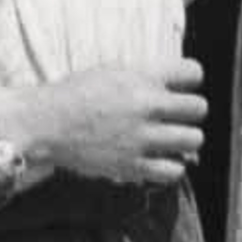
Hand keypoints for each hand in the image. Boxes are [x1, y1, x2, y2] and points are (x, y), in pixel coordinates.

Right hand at [0, 61, 207, 186]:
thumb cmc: (77, 95)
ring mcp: (140, 137)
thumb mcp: (113, 71)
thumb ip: (148, 76)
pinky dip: (172, 166)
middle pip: (199, 107)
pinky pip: (174, 170)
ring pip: (193, 139)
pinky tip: (161, 159)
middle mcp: (145, 105)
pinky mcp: (131, 165)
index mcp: (141, 77)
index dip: (190, 80)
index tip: (180, 87)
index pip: (194, 72)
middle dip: (190, 111)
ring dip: (185, 138)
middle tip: (175, 116)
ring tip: (170, 138)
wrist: (43, 124)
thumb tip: (182, 89)